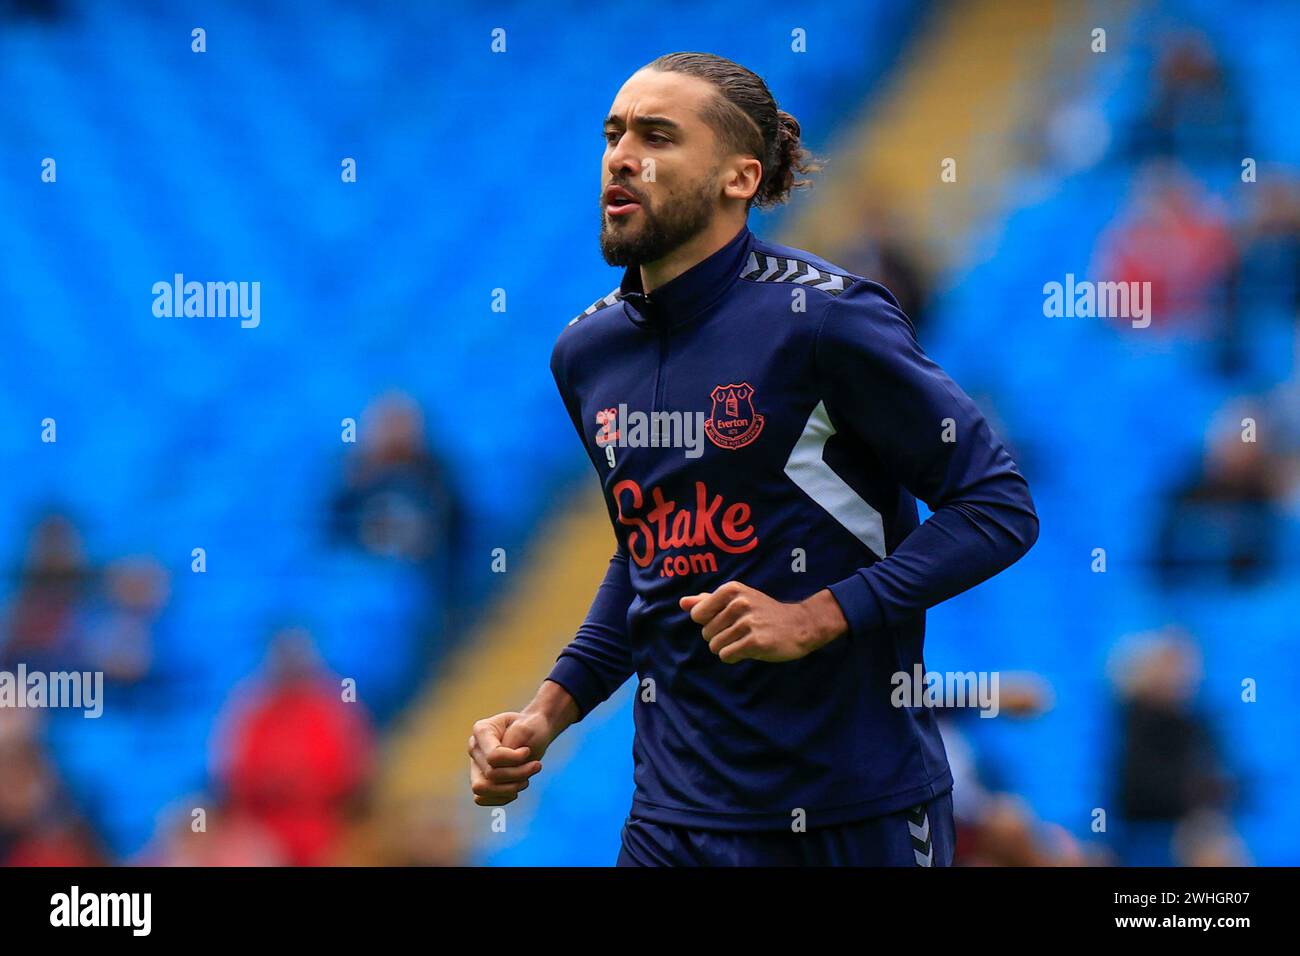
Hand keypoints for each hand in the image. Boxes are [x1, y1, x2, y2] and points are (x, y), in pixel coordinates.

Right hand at [467, 711, 550, 805]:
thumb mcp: (528, 726)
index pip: (493, 757)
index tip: (528, 751)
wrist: (533, 735)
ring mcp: (475, 765)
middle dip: (518, 774)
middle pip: (491, 774)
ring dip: (510, 788)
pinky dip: (503, 797)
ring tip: (527, 779)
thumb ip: (515, 739)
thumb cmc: (531, 727)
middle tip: (536, 765)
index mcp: (481, 730)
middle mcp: (474, 748)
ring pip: (483, 790)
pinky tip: (517, 785)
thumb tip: (502, 762)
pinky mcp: (479, 780)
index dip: (514, 759)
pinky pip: (482, 799)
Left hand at [679, 582, 846, 663]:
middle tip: (741, 632)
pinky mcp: (755, 641)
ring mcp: (748, 622)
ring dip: (727, 648)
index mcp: (732, 590)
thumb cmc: (764, 612)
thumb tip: (683, 603)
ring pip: (715, 646)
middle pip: (705, 632)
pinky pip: (726, 655)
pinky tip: (749, 649)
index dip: (709, 622)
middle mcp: (739, 603)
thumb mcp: (738, 599)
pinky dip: (734, 657)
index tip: (728, 620)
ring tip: (745, 640)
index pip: (697, 614)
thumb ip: (709, 601)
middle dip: (719, 637)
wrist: (799, 625)